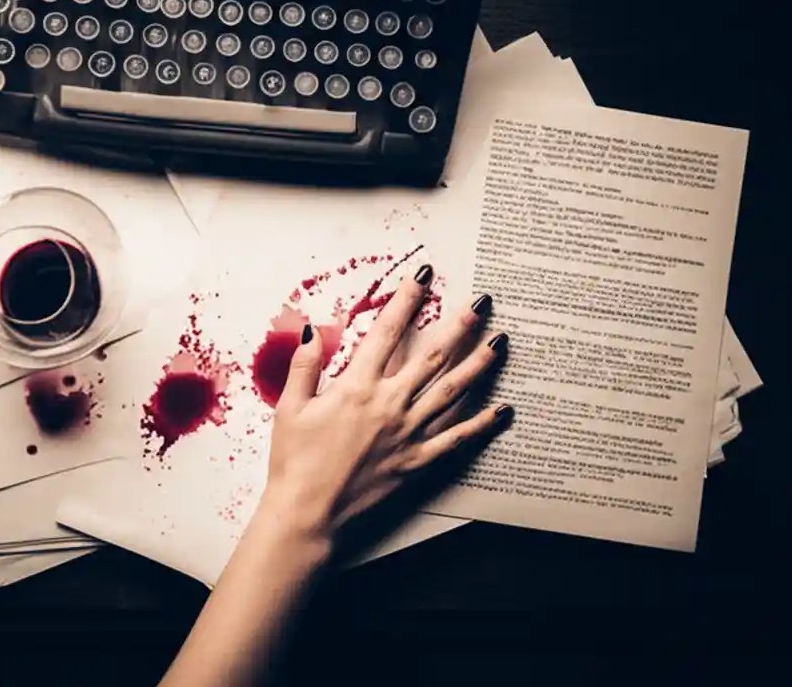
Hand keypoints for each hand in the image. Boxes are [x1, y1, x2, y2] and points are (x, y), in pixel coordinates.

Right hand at [257, 265, 511, 545]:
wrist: (308, 513)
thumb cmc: (295, 461)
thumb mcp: (290, 407)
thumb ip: (305, 365)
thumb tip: (312, 330)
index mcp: (357, 387)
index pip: (387, 332)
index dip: (406, 300)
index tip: (423, 277)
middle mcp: (390, 405)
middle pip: (432, 357)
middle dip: (459, 326)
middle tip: (480, 305)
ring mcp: (408, 434)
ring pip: (452, 392)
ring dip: (479, 365)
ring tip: (499, 344)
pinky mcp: (418, 462)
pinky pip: (456, 438)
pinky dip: (481, 423)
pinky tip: (501, 410)